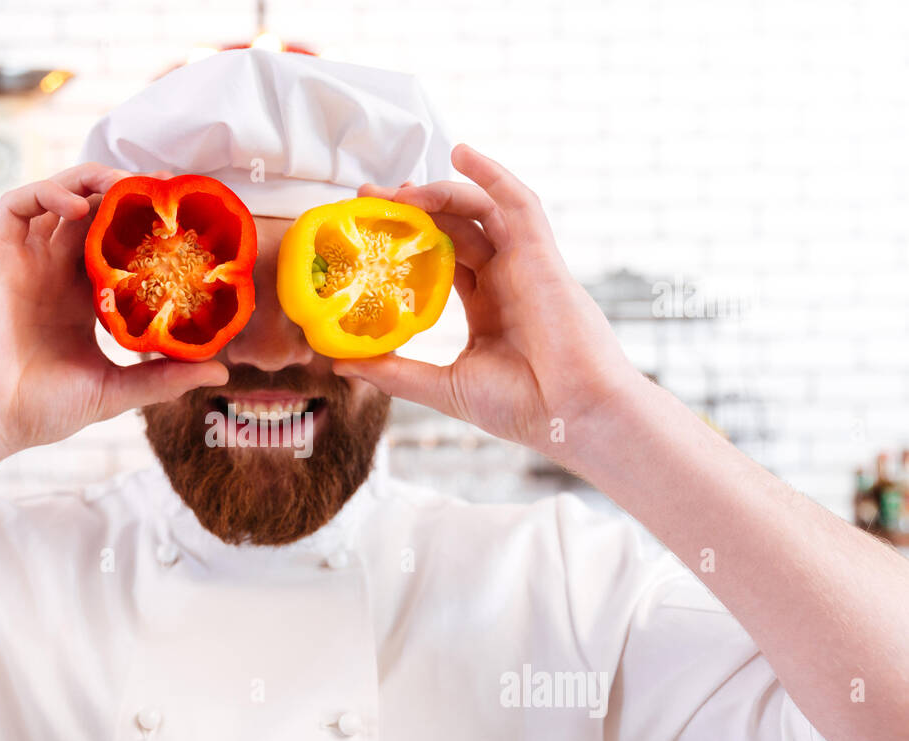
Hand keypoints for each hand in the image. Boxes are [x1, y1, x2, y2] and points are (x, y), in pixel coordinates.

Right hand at [0, 163, 227, 456]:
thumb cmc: (41, 410)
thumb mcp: (116, 390)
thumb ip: (164, 378)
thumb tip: (221, 373)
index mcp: (82, 300)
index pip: (119, 247)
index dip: (147, 229)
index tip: (185, 221)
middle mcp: (56, 274)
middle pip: (95, 213)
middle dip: (128, 193)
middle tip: (165, 188)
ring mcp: (27, 261)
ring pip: (61, 196)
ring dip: (92, 181)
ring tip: (127, 185)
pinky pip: (18, 204)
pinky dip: (49, 192)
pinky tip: (81, 206)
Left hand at [334, 144, 643, 463]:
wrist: (570, 416)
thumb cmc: (521, 407)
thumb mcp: (443, 387)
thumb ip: (395, 372)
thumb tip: (340, 363)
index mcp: (487, 308)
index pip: (442, 259)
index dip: (408, 241)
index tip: (368, 229)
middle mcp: (505, 280)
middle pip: (455, 228)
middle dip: (413, 207)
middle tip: (369, 196)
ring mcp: (525, 265)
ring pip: (480, 210)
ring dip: (439, 192)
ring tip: (399, 189)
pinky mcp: (542, 256)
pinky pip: (518, 203)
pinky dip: (493, 175)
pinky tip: (462, 153)